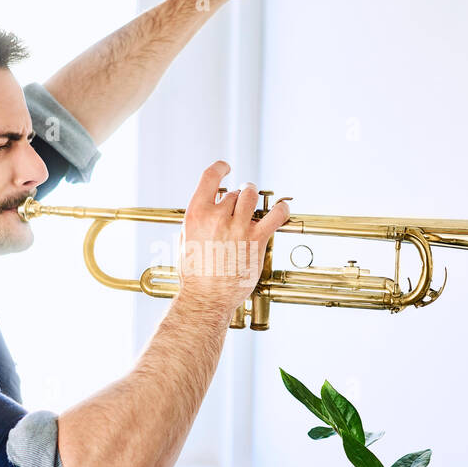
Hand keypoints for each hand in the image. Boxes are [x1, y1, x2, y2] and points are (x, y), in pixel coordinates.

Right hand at [176, 161, 289, 315]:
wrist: (206, 298)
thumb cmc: (194, 275)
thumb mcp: (185, 241)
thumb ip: (196, 222)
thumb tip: (206, 210)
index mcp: (196, 215)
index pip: (210, 176)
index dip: (220, 167)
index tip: (226, 167)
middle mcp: (217, 217)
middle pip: (234, 192)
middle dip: (237, 197)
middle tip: (239, 207)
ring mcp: (238, 228)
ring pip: (251, 195)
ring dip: (253, 197)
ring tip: (254, 204)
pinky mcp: (256, 240)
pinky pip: (276, 215)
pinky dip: (282, 209)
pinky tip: (282, 209)